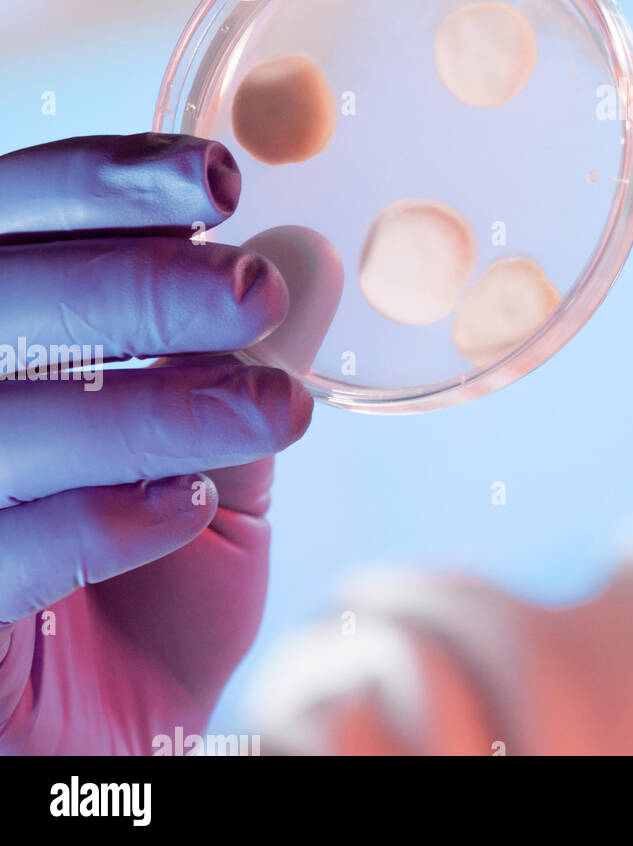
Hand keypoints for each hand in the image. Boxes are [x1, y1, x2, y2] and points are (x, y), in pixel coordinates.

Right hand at [0, 134, 310, 753]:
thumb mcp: (218, 468)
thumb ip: (246, 371)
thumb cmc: (150, 597)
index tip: (216, 180)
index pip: (14, 221)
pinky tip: (183, 507)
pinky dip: (92, 522)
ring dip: (141, 407)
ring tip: (265, 411)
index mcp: (3, 347)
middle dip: (133, 284)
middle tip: (251, 293)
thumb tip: (309, 252)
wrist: (109, 743)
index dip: (101, 186)